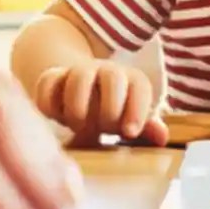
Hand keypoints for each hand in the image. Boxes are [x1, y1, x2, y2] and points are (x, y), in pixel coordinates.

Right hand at [34, 60, 168, 146]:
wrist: (79, 88)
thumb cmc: (112, 112)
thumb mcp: (131, 120)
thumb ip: (146, 128)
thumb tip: (162, 137)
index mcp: (131, 81)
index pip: (140, 87)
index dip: (137, 110)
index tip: (129, 133)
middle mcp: (107, 71)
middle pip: (112, 77)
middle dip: (108, 109)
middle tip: (102, 130)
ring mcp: (78, 72)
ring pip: (78, 78)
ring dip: (78, 108)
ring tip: (78, 127)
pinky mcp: (52, 77)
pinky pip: (47, 84)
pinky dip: (49, 105)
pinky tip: (55, 119)